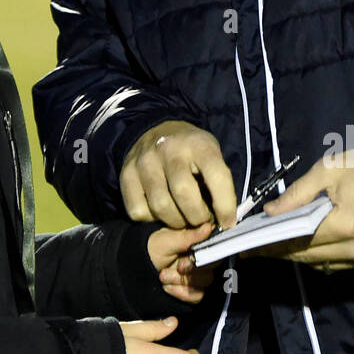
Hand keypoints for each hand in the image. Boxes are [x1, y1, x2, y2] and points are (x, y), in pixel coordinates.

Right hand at [120, 121, 236, 228]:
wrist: (156, 130)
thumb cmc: (191, 150)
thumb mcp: (211, 154)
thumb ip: (219, 182)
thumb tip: (224, 220)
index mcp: (198, 144)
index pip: (217, 176)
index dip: (225, 205)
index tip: (227, 223)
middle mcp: (169, 149)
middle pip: (184, 194)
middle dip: (197, 217)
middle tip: (201, 220)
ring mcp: (144, 161)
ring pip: (160, 207)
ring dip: (176, 222)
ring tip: (183, 218)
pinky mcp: (126, 174)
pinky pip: (138, 211)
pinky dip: (151, 219)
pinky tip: (160, 211)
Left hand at [148, 223, 217, 303]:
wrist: (135, 270)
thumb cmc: (150, 250)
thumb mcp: (166, 241)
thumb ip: (188, 237)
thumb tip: (208, 227)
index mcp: (196, 239)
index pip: (214, 246)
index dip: (203, 255)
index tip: (185, 260)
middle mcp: (201, 255)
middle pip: (212, 265)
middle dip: (191, 269)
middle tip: (176, 267)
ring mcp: (198, 273)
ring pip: (205, 281)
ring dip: (182, 281)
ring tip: (164, 276)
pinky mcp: (194, 289)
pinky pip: (198, 295)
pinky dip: (182, 293)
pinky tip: (167, 287)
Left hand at [246, 150, 353, 270]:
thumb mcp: (329, 170)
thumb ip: (298, 193)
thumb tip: (270, 212)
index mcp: (345, 224)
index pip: (297, 240)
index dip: (270, 244)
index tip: (247, 247)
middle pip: (306, 256)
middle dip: (278, 252)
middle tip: (254, 247)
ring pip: (319, 264)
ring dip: (296, 256)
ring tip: (273, 246)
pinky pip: (335, 266)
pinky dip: (317, 258)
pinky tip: (303, 247)